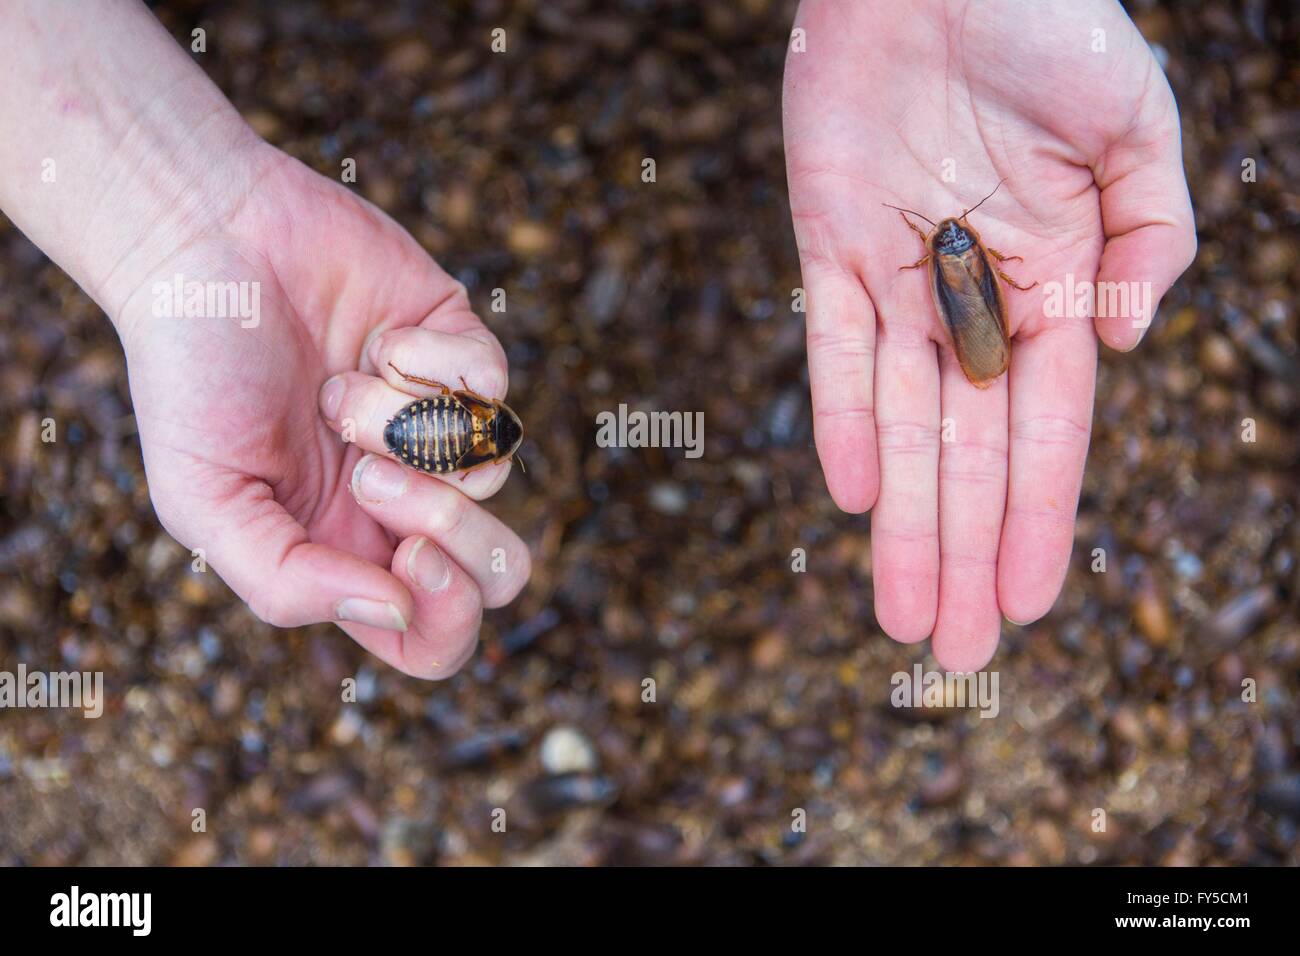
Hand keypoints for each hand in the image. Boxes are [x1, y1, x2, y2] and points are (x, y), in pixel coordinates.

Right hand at [114, 142, 530, 677]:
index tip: (412, 561)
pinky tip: (375, 341)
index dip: (447, 620)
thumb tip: (397, 612)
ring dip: (409, 429)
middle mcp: (407, 496)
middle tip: (372, 477)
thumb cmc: (191, 379)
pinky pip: (492, 385)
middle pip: (499, 567)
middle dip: (452, 528)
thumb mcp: (206, 503)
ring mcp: (440, 424)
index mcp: (350, 550)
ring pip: (495, 468)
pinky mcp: (462, 351)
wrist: (201, 244)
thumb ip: (289, 583)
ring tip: (339, 392)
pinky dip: (429, 363)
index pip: (438, 635)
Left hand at [783, 0, 1194, 668]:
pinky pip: (833, 347)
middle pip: (965, 450)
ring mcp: (900, 276)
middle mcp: (976, 296)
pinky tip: (847, 496)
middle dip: (959, 549)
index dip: (1033, 516)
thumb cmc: (1049, 20)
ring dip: (899, 517)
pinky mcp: (828, 246)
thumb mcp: (1136, 121)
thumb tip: (1127, 348)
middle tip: (949, 647)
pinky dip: (836, 416)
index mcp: (1059, 281)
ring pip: (897, 421)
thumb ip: (1153, 234)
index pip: (1045, 427)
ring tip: (896, 609)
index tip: (1027, 602)